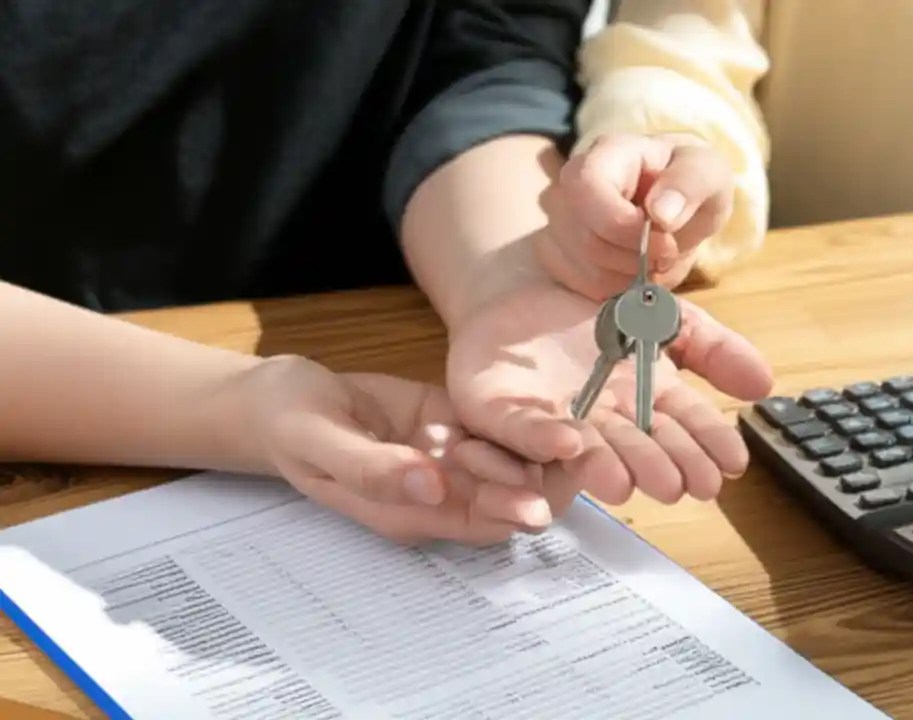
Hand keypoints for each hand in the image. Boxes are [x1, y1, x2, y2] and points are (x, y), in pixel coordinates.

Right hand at [224, 355, 555, 545]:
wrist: (280, 400)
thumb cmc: (291, 428)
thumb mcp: (322, 446)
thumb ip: (372, 469)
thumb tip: (429, 486)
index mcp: (408, 511)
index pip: (475, 523)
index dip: (509, 511)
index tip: (540, 495)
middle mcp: (439, 490)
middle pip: (507, 497)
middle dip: (544, 481)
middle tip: (576, 455)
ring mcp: (448, 455)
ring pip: (510, 461)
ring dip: (539, 448)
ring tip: (574, 427)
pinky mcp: (452, 421)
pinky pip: (496, 426)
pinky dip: (520, 419)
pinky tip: (548, 402)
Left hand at [446, 280, 772, 505]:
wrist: (529, 281)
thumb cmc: (599, 311)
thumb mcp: (669, 320)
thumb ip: (715, 350)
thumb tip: (765, 385)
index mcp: (642, 403)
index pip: (680, 428)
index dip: (704, 447)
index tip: (728, 469)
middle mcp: (601, 420)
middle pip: (633, 445)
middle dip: (656, 465)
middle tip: (679, 487)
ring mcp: (551, 418)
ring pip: (581, 447)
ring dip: (603, 466)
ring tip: (625, 485)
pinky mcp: (500, 409)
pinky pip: (520, 427)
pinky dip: (542, 437)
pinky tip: (569, 440)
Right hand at [536, 133, 733, 300]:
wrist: (678, 204)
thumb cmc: (690, 182)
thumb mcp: (708, 172)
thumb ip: (691, 182)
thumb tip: (661, 213)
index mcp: (606, 154)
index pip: (586, 188)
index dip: (622, 224)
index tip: (663, 238)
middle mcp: (572, 185)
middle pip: (588, 238)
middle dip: (636, 257)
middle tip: (668, 251)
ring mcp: (561, 220)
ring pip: (586, 267)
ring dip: (631, 275)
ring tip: (654, 258)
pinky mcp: (560, 254)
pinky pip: (582, 285)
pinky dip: (618, 287)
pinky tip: (634, 269)